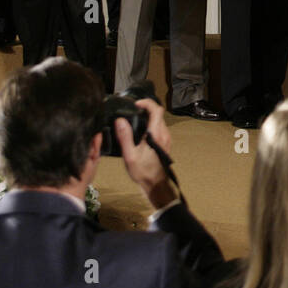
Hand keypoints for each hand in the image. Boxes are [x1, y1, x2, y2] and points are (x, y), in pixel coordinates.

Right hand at [116, 96, 175, 210]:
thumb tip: (120, 120)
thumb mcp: (130, 156)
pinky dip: (151, 124)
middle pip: (158, 114)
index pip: (157, 110)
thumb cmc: (143, 172)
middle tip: (131, 110)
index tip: (135, 103)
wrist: (156, 184)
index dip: (147, 103)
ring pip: (159, 121)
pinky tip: (140, 131)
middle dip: (146, 109)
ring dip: (148, 117)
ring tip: (133, 119)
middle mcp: (164, 134)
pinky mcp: (165, 143)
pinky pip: (159, 128)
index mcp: (156, 134)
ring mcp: (167, 138)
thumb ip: (125, 137)